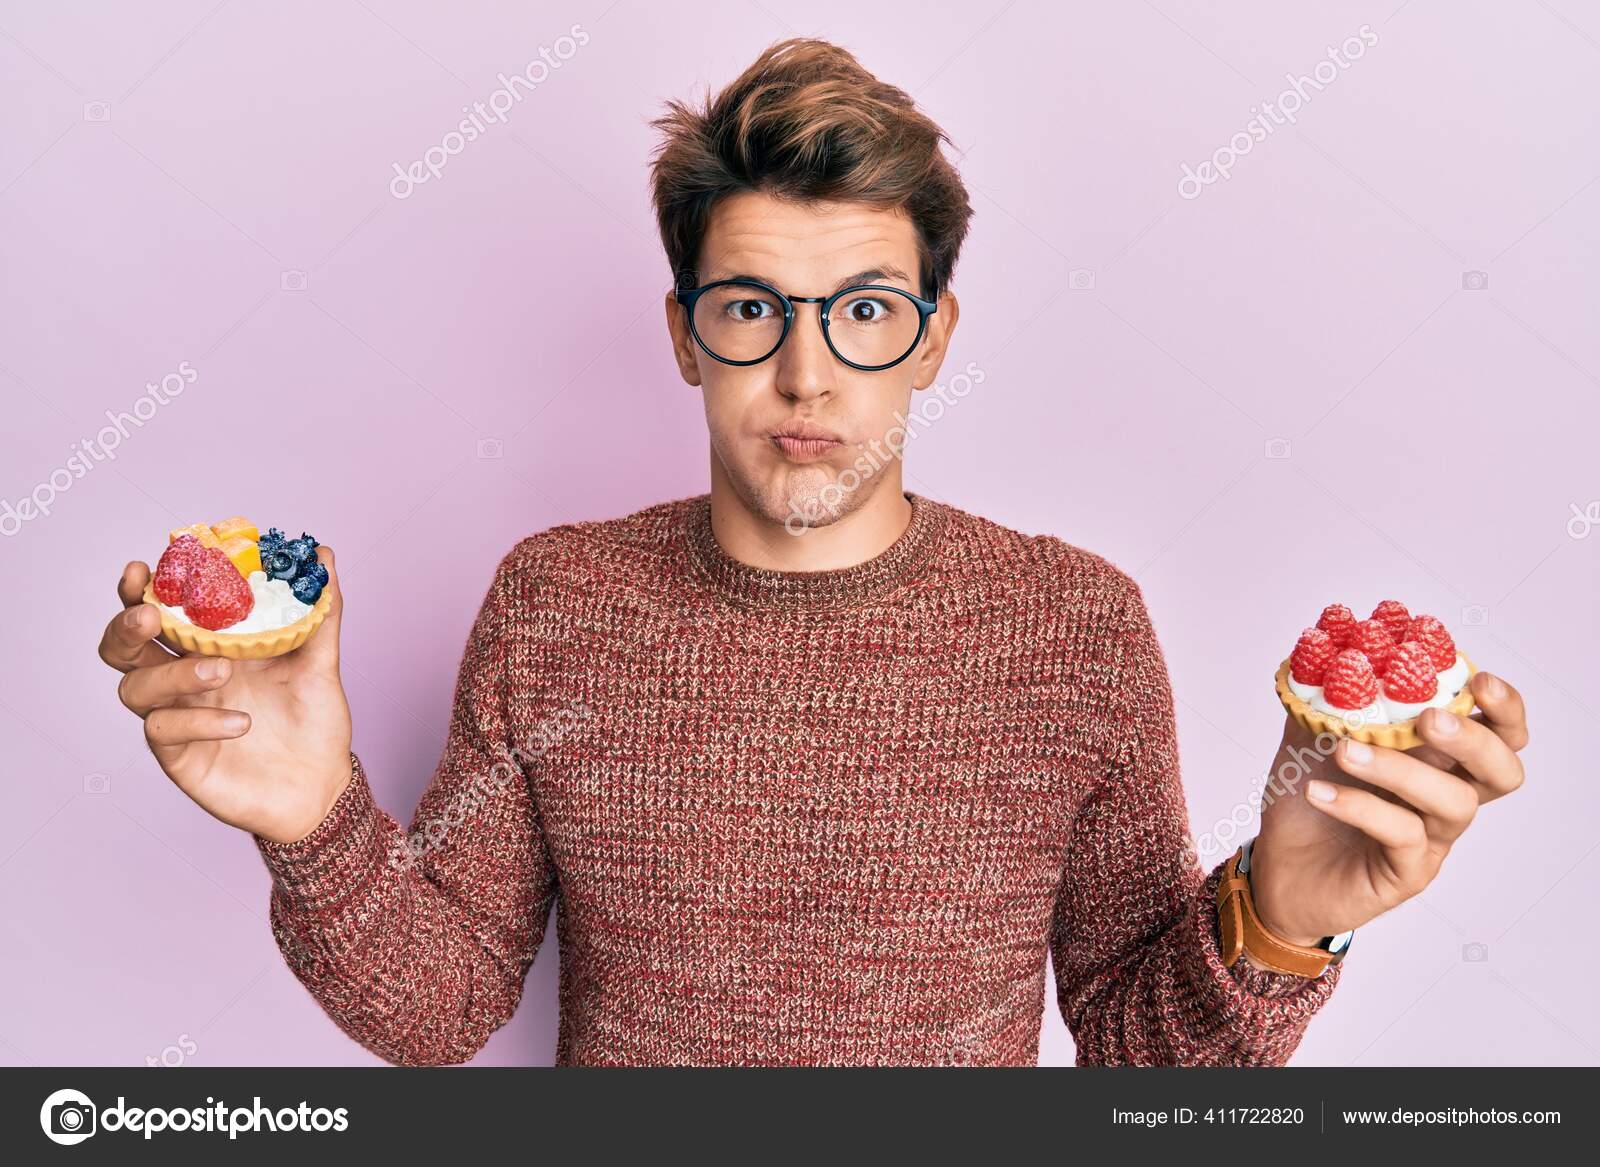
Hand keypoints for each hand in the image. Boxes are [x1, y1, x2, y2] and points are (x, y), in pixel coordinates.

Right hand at [98, 546, 353, 844]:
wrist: (323, 783)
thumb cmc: (313, 719)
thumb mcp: (320, 661)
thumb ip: (320, 612)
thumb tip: (324, 555)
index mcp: (206, 647)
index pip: (159, 611)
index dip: (141, 589)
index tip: (145, 566)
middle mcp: (181, 680)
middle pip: (122, 648)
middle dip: (126, 625)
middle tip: (151, 614)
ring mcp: (177, 717)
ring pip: (137, 687)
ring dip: (173, 673)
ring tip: (222, 670)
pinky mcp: (179, 757)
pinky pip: (165, 732)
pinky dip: (200, 721)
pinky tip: (242, 722)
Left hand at [1247, 671, 1527, 948]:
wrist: (1277, 871)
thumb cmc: (1305, 805)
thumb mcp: (1309, 741)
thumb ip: (1324, 700)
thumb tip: (1322, 652)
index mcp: (1435, 759)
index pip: (1500, 734)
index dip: (1503, 709)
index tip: (1477, 680)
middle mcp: (1443, 798)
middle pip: (1501, 772)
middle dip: (1474, 738)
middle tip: (1429, 719)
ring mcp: (1430, 840)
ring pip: (1453, 803)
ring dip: (1401, 769)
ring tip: (1344, 751)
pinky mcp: (1406, 874)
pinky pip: (1401, 836)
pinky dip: (1359, 806)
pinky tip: (1317, 791)